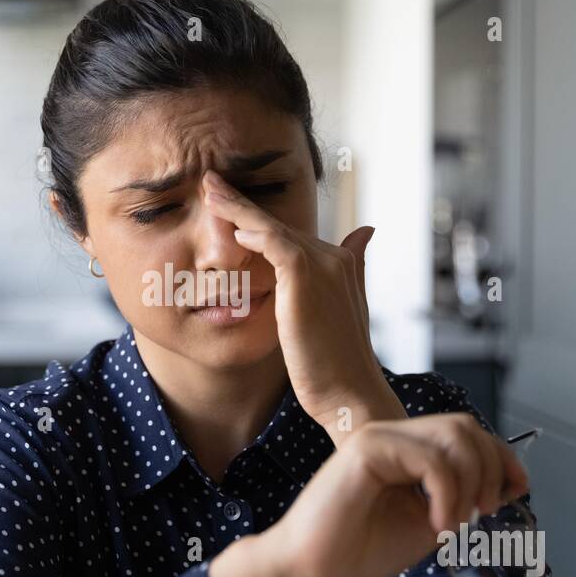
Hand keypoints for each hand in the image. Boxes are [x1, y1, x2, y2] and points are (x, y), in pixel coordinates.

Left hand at [202, 171, 401, 440]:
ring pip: (273, 229)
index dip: (256, 217)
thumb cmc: (337, 363)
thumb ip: (348, 270)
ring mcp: (324, 266)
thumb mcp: (341, 311)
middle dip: (241, 203)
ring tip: (209, 191)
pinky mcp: (307, 279)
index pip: (289, 232)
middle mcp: (335, 257)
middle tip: (210, 182)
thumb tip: (366, 231)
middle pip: (278, 224)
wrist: (349, 394)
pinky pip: (276, 245)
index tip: (227, 201)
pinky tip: (234, 230)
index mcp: (340, 263)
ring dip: (238, 209)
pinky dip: (256, 234)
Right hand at [210, 418, 528, 576]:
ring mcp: (379, 437)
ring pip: (454, 435)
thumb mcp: (430, 521)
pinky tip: (438, 524)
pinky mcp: (367, 448)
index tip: (517, 490)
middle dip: (491, 467)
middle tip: (483, 512)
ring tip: (457, 522)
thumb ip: (461, 499)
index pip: (467, 433)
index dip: (501, 457)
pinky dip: (447, 493)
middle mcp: (393, 436)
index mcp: (407, 450)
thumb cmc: (361, 548)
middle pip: (466, 426)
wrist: (313, 566)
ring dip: (470, 481)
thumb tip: (504, 485)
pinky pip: (430, 460)